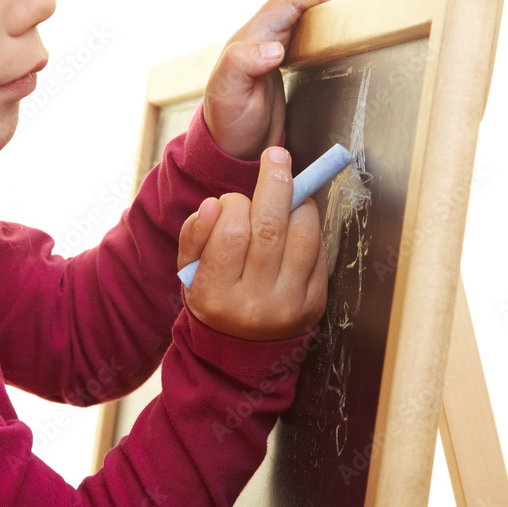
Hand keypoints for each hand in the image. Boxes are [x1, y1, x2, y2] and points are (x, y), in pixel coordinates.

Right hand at [177, 146, 327, 340]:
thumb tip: (213, 205)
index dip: (233, 203)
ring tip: (287, 193)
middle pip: (270, 228)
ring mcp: (289, 306)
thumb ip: (194, 234)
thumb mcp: (189, 271)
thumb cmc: (213, 295)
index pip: (231, 232)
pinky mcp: (314, 303)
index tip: (231, 200)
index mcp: (215, 295)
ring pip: (301, 235)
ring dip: (297, 204)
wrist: (241, 349)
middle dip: (275, 183)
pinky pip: (318, 251)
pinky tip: (297, 219)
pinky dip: (309, 226)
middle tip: (276, 156)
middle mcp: (254, 304)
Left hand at [204, 0, 344, 159]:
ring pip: (295, 9)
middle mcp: (257, 37)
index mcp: (249, 39)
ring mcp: (267, 46)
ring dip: (318, 5)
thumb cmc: (228, 124)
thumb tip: (274, 47)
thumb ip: (242, 65)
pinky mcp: (277, 58)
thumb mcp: (229, 97)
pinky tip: (329, 37)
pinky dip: (316, 23)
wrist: (229, 145)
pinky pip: (298, 28)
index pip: (285, 0)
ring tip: (343, 18)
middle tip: (348, 7)